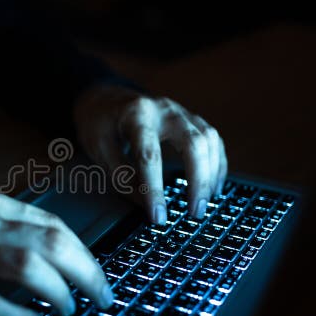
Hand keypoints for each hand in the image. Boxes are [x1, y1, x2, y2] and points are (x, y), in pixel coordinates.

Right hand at [0, 190, 113, 315]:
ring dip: (60, 292)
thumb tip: (47, 251)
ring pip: (29, 267)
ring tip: (69, 310)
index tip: (94, 270)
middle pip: (52, 241)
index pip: (50, 222)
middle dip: (87, 271)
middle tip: (100, 294)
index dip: (82, 250)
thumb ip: (2, 223)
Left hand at [75, 86, 227, 222]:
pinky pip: (212, 141)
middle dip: (198, 181)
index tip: (158, 216)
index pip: (149, 154)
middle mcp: (164, 110)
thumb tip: (146, 204)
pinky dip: (216, 165)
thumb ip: (121, 175)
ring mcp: (181, 112)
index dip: (154, 188)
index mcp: (136, 114)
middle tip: (194, 212)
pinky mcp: (191, 119)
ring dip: (210, 175)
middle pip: (192, 143)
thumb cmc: (101, 125)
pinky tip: (213, 187)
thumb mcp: (99, 149)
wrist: (105, 99)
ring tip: (201, 205)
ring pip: (208, 140)